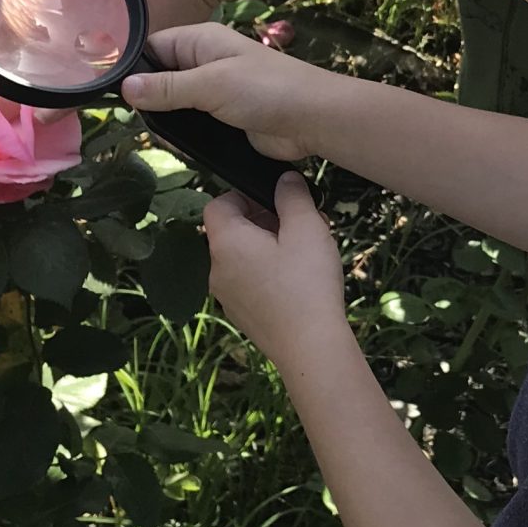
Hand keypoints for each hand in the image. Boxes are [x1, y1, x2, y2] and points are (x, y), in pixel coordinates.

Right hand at [122, 21, 329, 163]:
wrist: (313, 119)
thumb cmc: (265, 90)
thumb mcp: (211, 84)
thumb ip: (168, 87)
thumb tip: (125, 87)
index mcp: (200, 40)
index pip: (153, 46)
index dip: (132, 66)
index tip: (113, 92)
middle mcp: (204, 61)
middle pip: (160, 77)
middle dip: (149, 99)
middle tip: (143, 122)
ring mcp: (214, 91)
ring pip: (174, 104)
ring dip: (167, 121)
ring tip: (164, 136)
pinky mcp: (223, 117)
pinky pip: (193, 124)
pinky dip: (185, 134)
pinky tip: (180, 147)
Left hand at [204, 174, 349, 366]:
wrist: (310, 347)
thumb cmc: (306, 283)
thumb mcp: (307, 228)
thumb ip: (293, 196)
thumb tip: (284, 179)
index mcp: (226, 242)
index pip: (217, 204)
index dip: (244, 195)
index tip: (276, 201)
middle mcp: (217, 268)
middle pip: (232, 231)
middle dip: (265, 221)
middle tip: (300, 224)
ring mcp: (227, 296)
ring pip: (243, 258)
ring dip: (270, 247)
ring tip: (306, 252)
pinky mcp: (242, 316)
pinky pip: (250, 282)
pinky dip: (270, 273)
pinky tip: (300, 281)